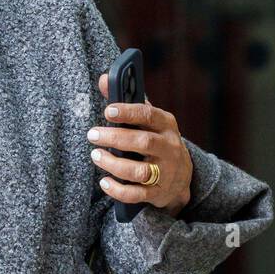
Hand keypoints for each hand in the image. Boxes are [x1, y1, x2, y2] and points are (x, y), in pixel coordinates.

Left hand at [88, 72, 192, 217]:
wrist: (182, 176)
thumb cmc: (157, 140)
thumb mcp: (149, 120)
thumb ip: (127, 101)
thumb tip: (104, 78)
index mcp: (167, 125)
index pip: (149, 115)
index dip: (129, 112)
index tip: (108, 110)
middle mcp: (169, 148)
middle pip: (143, 142)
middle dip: (115, 138)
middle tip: (92, 134)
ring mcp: (165, 173)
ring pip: (139, 171)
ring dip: (114, 164)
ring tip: (96, 155)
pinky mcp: (157, 193)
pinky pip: (136, 195)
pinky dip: (118, 190)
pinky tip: (104, 181)